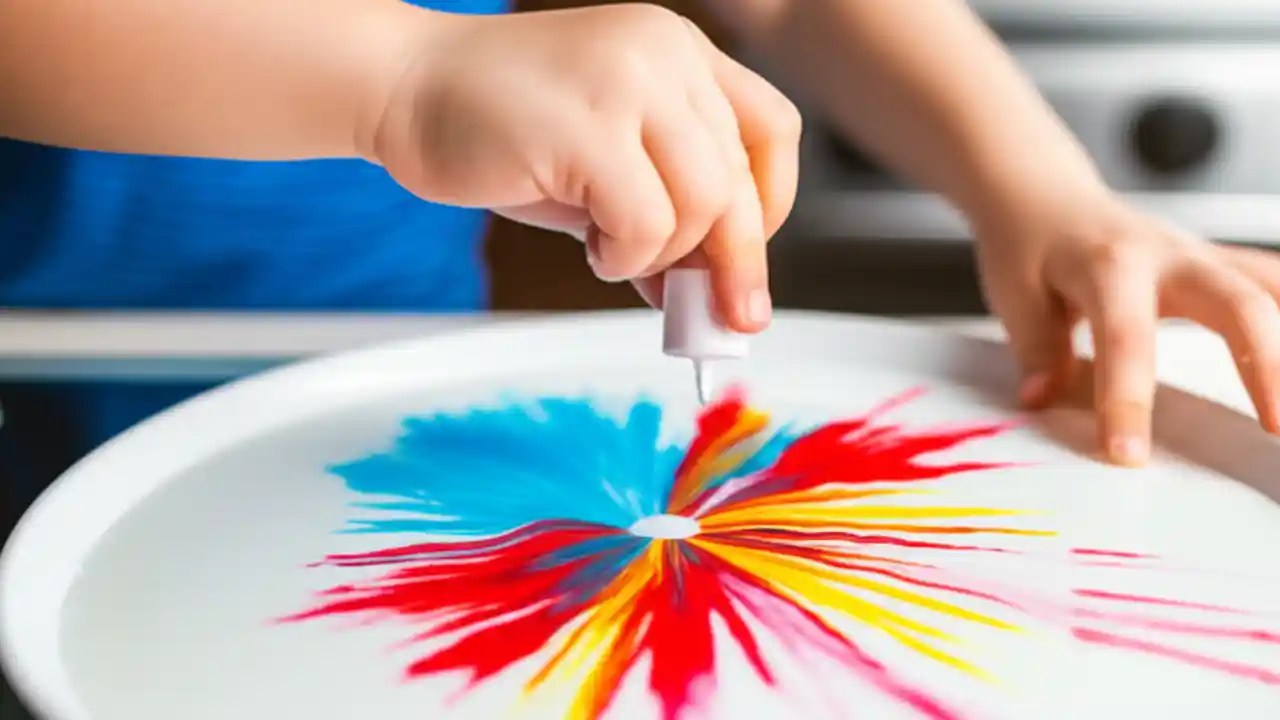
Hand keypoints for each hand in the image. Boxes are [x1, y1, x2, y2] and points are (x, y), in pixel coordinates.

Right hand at [368, 4, 800, 330]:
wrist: (405, 89)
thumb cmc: (504, 129)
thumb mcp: (607, 165)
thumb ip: (667, 212)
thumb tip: (714, 296)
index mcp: (679, 51)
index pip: (772, 128)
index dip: (773, 204)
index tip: (746, 259)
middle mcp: (665, 54)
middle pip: (741, 179)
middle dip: (735, 264)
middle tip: (718, 319)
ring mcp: (629, 82)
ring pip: (704, 206)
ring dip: (662, 255)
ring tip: (612, 253)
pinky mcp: (588, 126)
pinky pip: (648, 222)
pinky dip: (626, 257)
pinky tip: (592, 249)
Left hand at [974, 188, 1279, 465]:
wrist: (1047, 196)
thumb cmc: (1029, 246)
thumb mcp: (1013, 292)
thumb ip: (1036, 348)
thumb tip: (1041, 400)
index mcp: (1108, 266)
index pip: (1125, 338)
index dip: (1128, 398)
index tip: (1128, 454)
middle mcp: (1169, 255)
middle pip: (1237, 305)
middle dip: (1267, 367)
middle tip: (1277, 431)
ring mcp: (1205, 256)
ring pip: (1273, 291)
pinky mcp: (1223, 265)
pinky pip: (1276, 284)